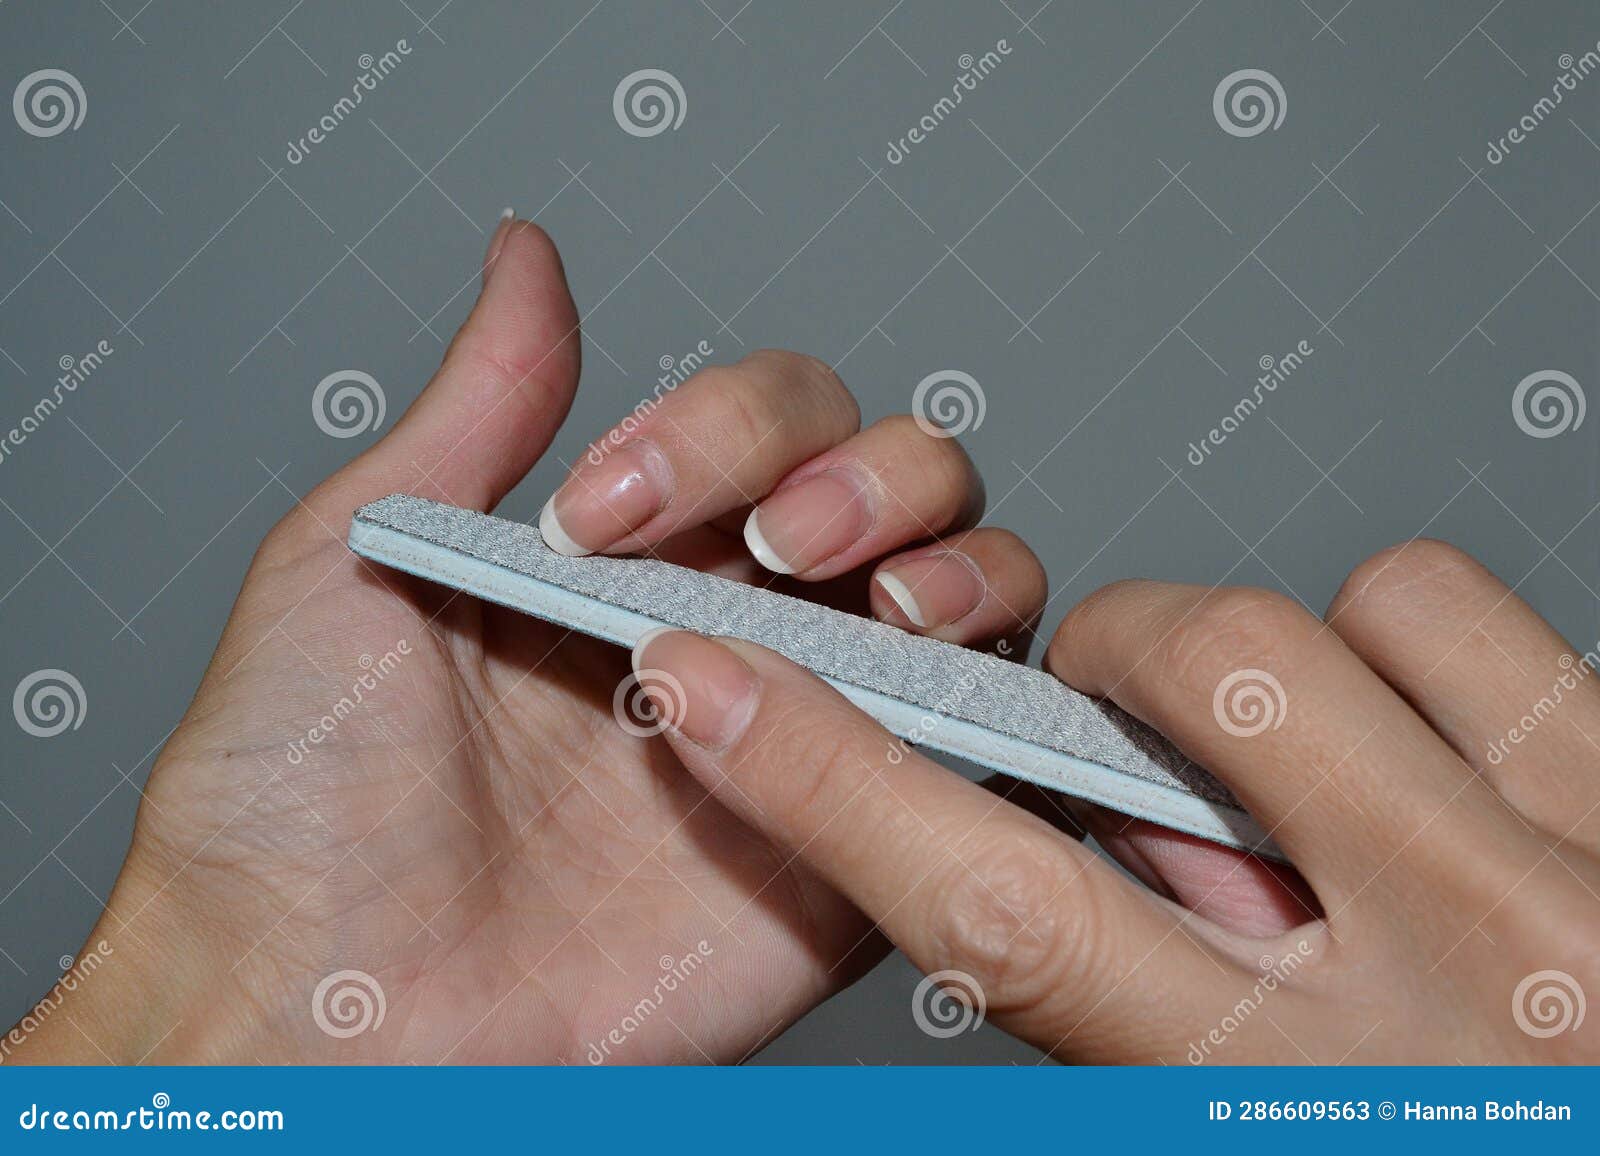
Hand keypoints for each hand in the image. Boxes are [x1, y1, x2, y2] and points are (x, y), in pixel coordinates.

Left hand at [15, 220, 1045, 1063]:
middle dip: (868, 476)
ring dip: (954, 564)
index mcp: (640, 562)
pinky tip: (891, 686)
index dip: (725, 428)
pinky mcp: (847, 855)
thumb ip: (482, 407)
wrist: (321, 1014)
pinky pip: (974, 762)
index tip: (606, 510)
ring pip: (975, 599)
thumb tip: (527, 259)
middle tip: (766, 544)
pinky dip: (982, 702)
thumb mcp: (364, 555)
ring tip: (863, 606)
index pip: (771, 425)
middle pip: (903, 486)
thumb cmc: (299, 803)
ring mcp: (806, 740)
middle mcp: (740, 636)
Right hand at [634, 543, 1599, 1062]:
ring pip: (1362, 607)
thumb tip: (1151, 863)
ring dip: (1311, 662)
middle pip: (1194, 681)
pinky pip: (1504, 622)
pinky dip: (1448, 660)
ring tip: (1349, 759)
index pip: (1002, 910)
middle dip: (1119, 653)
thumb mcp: (1274, 1136)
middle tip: (1141, 714)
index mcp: (1314, 1101)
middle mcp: (1473, 973)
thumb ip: (1175, 1021)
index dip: (827, 780)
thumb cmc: (1471, 1151)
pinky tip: (1472, 759)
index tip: (714, 682)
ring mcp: (1590, 860)